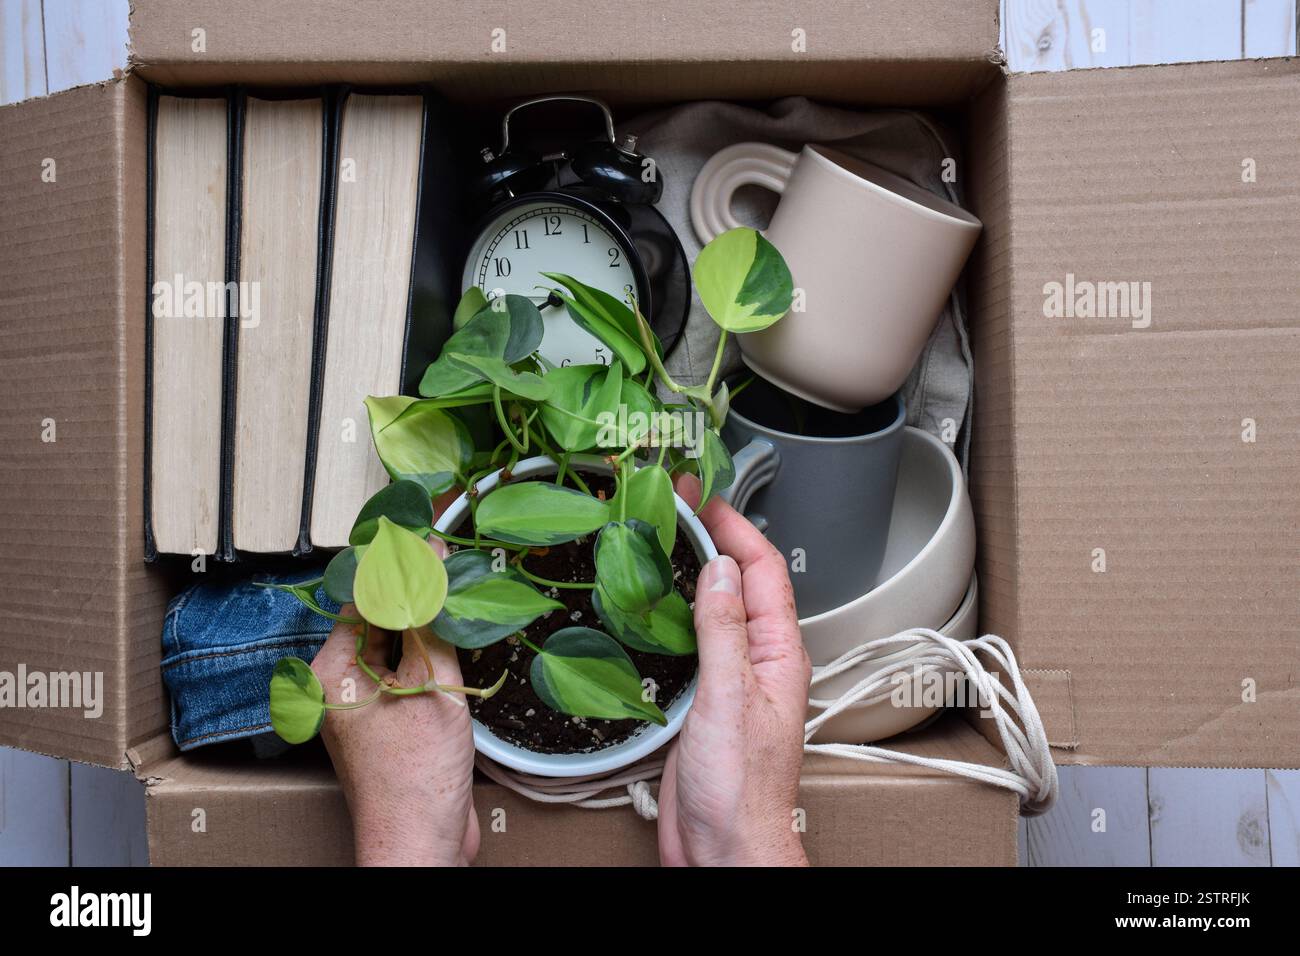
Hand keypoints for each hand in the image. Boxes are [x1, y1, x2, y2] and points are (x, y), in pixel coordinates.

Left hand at [311, 539, 478, 866]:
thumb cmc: (415, 775)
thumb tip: (429, 556)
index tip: (432, 534)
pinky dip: (432, 656)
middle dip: (418, 593)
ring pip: (397, 646)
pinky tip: (462, 641)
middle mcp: (338, 684)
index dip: (401, 563)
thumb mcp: (429, 680)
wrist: (422, 842)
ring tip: (465, 598)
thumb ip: (429, 615)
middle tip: (457, 564)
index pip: (365, 595)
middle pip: (380, 618)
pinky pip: (407, 674)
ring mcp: (362, 705)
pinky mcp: (387, 722)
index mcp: (330, 669)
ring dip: (429, 624)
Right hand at [658, 474, 811, 865]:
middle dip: (710, 537)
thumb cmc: (743, 792)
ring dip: (688, 570)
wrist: (725, 850)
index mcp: (779, 653)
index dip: (734, 525)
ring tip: (657, 538)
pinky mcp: (703, 698)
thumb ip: (725, 631)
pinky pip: (690, 640)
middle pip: (738, 580)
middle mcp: (759, 660)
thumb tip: (719, 570)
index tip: (701, 494)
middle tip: (674, 504)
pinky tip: (647, 605)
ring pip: (712, 607)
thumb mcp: (731, 699)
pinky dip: (670, 611)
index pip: (763, 568)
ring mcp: (730, 677)